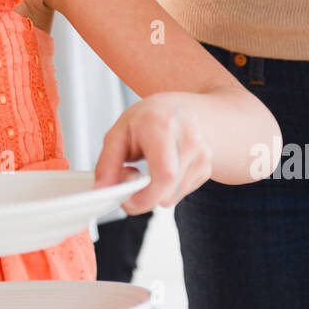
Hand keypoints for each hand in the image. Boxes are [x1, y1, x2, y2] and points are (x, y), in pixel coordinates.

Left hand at [92, 95, 213, 210]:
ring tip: (150, 168)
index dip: (144, 197)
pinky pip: (181, 193)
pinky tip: (164, 168)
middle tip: (131, 180)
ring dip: (155, 192)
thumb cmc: (151, 117)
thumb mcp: (119, 132)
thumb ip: (107, 163)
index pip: (164, 175)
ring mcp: (203, 155)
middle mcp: (189, 140)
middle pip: (169, 192)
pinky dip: (167, 188)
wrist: (181, 109)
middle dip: (144, 196)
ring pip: (173, 197)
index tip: (126, 200)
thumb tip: (101, 189)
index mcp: (164, 127)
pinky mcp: (207, 168)